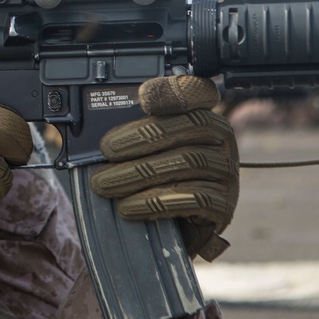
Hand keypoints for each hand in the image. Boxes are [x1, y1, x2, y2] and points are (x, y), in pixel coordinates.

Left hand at [89, 75, 238, 260]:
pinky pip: (193, 198)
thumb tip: (93, 131)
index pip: (199, 92)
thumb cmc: (151, 182)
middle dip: (142, 137)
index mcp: (200, 116)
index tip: (143, 97)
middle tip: (106, 150)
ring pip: (188, 162)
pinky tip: (128, 207)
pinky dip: (155, 202)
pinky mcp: (224, 204)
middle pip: (190, 125)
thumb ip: (128, 135)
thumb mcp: (139, 152)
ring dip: (139, 173)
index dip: (174, 90)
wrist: (170, 228)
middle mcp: (221, 139)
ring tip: (104, 184)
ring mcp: (226, 172)